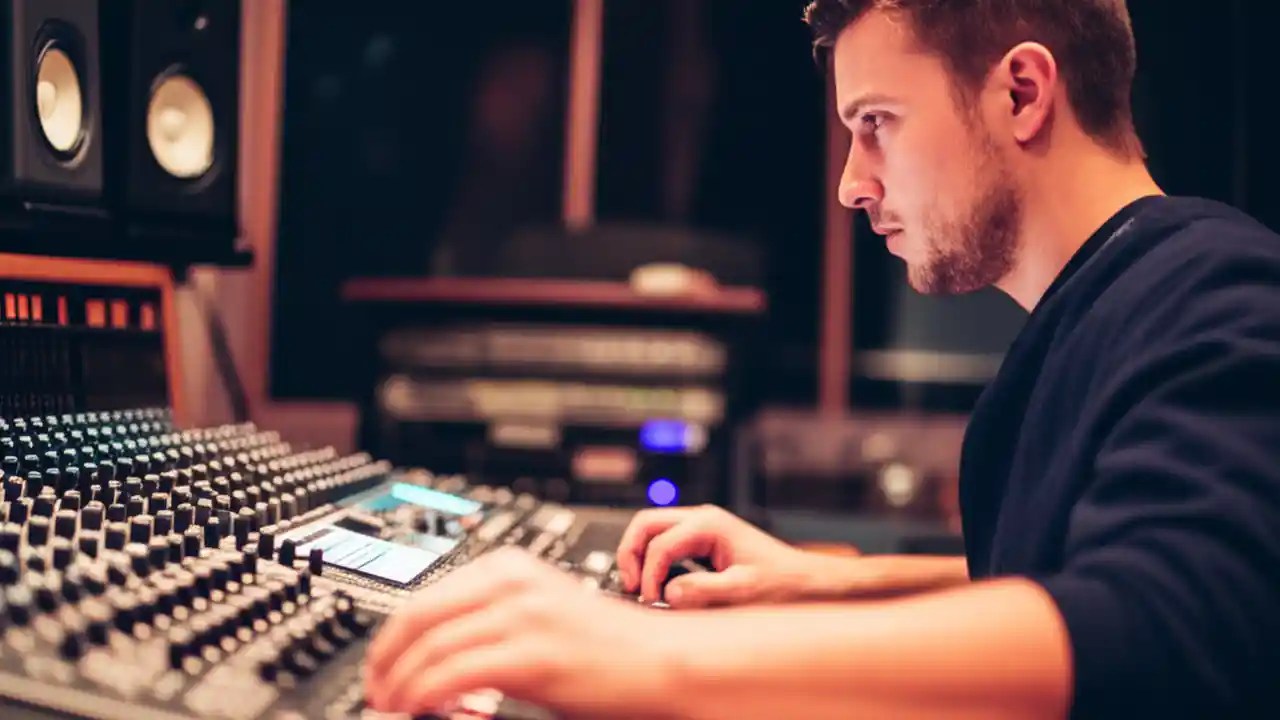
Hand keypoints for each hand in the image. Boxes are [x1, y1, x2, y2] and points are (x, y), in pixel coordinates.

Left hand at [364, 547, 681, 718]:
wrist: (663, 661)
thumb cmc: (611, 648)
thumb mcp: (541, 618)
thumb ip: (492, 624)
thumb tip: (440, 653)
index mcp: (512, 568)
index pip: (425, 595)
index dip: (390, 636)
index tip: (381, 665)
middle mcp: (513, 583)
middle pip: (416, 617)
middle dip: (385, 659)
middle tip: (376, 690)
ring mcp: (522, 616)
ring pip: (429, 647)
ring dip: (399, 684)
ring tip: (393, 706)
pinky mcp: (531, 655)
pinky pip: (452, 674)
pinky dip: (423, 695)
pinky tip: (419, 709)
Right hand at [616, 504, 822, 608]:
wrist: (807, 582)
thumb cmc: (782, 584)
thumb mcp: (743, 592)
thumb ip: (704, 591)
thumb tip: (667, 593)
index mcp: (709, 524)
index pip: (660, 545)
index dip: (649, 575)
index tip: (650, 601)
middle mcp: (703, 518)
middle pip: (646, 524)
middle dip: (632, 554)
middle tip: (631, 587)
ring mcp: (702, 526)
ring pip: (652, 530)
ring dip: (640, 556)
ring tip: (640, 587)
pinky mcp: (703, 539)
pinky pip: (666, 541)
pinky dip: (654, 559)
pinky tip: (657, 584)